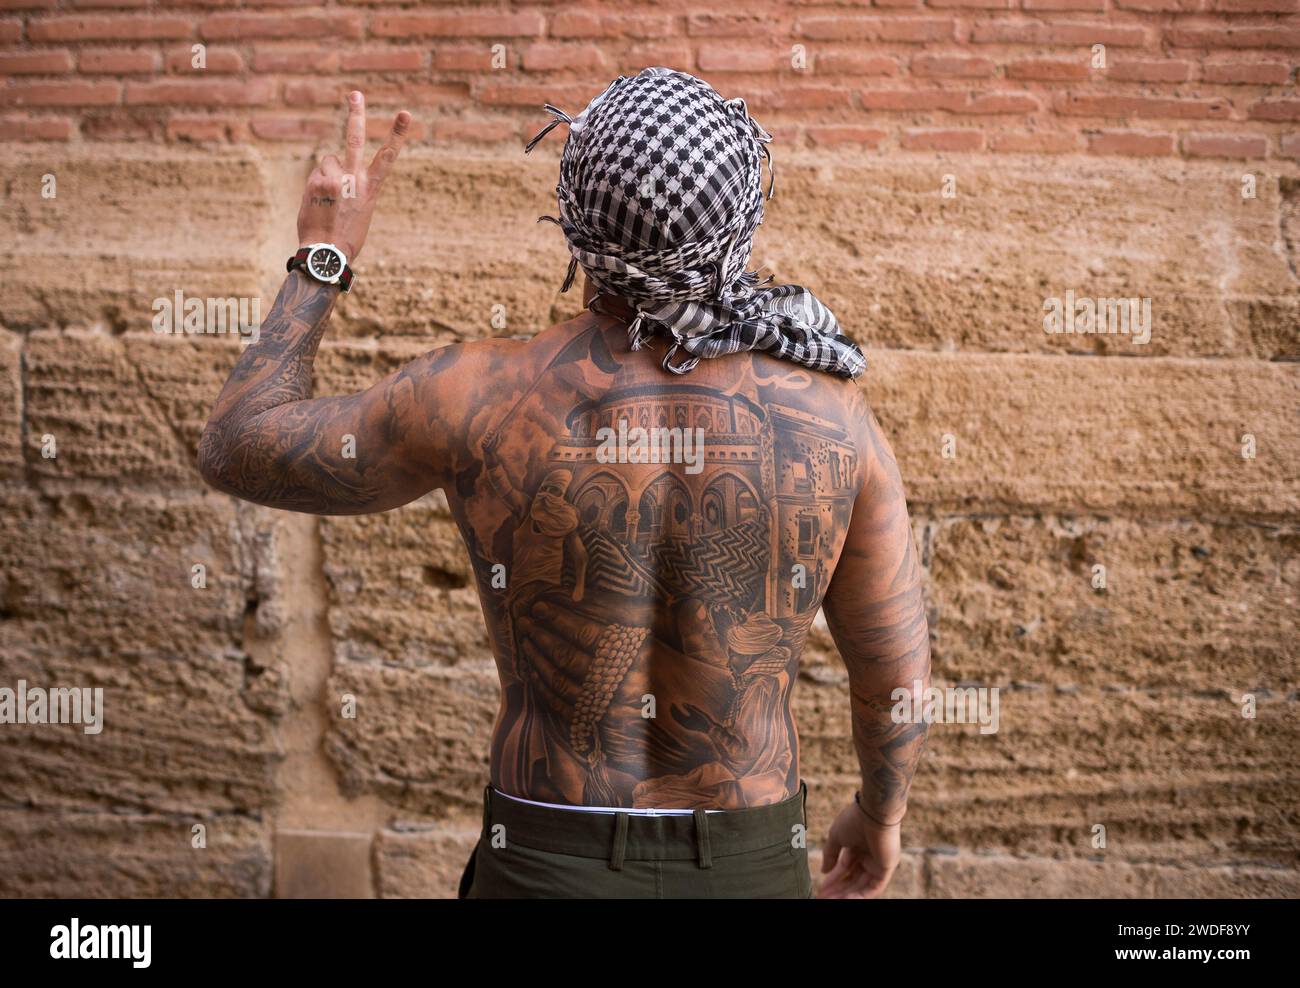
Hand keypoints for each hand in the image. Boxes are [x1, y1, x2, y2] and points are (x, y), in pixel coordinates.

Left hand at [296, 90, 410, 261]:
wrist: (327, 253)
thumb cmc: (346, 236)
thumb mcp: (360, 210)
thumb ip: (354, 186)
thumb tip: (335, 166)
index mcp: (371, 189)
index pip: (387, 156)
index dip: (397, 133)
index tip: (405, 113)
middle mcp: (354, 179)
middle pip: (355, 139)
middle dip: (357, 114)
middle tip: (355, 94)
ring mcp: (334, 179)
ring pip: (329, 161)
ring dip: (327, 174)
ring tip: (328, 199)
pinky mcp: (316, 181)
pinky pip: (316, 173)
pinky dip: (316, 184)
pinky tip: (319, 202)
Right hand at [817, 800, 901, 898]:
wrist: (873, 812)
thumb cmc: (854, 820)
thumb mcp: (836, 837)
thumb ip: (830, 855)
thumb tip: (823, 871)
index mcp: (858, 846)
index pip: (845, 867)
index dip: (833, 878)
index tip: (821, 888)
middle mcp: (869, 856)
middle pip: (853, 878)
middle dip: (838, 889)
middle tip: (823, 897)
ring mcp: (878, 863)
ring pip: (862, 885)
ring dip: (846, 894)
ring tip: (831, 900)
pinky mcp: (886, 868)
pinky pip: (874, 887)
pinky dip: (860, 895)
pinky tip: (846, 899)